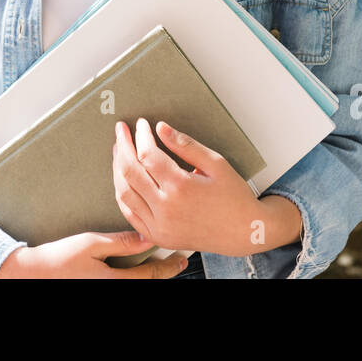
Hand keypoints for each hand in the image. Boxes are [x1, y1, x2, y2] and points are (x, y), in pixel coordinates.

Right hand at [0, 230, 191, 278]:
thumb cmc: (61, 258)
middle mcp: (114, 291)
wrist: (35, 275)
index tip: (181, 258)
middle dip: (165, 274)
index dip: (169, 266)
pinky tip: (140, 271)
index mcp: (115, 282)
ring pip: (138, 287)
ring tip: (164, 266)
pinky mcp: (101, 289)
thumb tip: (148, 237)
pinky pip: (126, 286)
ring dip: (152, 277)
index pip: (151, 275)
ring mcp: (108, 292)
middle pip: (148, 285)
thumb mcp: (92, 244)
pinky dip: (138, 279)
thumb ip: (122, 242)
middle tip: (179, 263)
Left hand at [111, 117, 266, 257]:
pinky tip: (123, 178)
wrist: (244, 232)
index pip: (147, 155)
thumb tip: (161, 128)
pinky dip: (122, 194)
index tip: (141, 124)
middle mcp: (166, 209)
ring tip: (119, 151)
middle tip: (121, 130)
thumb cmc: (234, 196)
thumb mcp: (216, 163)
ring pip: (124, 193)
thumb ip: (185, 145)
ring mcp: (160, 226)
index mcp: (181, 187)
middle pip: (130, 171)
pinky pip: (129, 213)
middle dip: (122, 146)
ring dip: (118, 169)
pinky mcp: (158, 237)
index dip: (141, 136)